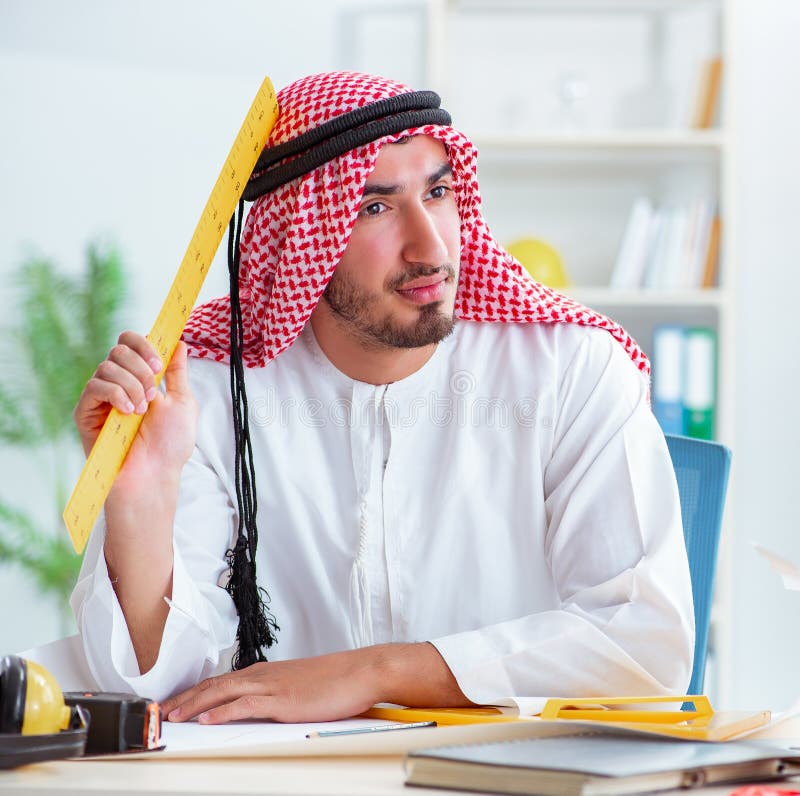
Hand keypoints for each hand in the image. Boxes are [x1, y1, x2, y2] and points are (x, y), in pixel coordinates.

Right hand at [74, 332, 197, 491]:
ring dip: (131, 385)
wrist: (154, 474)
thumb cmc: (170, 444)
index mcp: (140, 378)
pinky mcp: (85, 413)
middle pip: (118, 350)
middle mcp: (118, 383)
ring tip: (142, 411)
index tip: (159, 364)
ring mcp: (101, 398)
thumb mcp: (182, 401)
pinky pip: (94, 387)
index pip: (130, 343)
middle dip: (140, 368)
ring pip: (107, 367)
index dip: (143, 345)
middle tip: (153, 392)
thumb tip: (178, 342)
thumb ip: (177, 371)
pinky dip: (115, 394)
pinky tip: (127, 412)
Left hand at [161, 648, 385, 724]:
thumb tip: (260, 709)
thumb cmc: (335, 681)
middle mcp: (264, 676)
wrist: (360, 672)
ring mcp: (272, 686)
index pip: (221, 681)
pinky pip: (246, 705)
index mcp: (266, 673)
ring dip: (195, 704)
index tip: (175, 703)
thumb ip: (277, 695)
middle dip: (185, 698)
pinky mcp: (283, 700)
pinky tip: (207, 719)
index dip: (195, 692)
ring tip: (173, 715)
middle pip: (215, 684)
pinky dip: (223, 711)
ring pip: (223, 692)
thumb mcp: (299, 687)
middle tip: (162, 710)